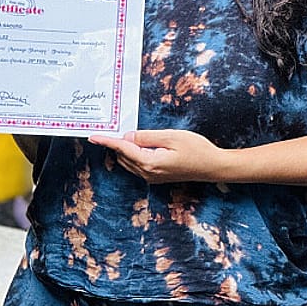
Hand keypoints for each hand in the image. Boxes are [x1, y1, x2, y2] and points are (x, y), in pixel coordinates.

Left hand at [88, 129, 224, 183]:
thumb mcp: (170, 137)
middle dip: (116, 143)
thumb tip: (127, 137)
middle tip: (111, 127)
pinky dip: (132, 154)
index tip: (93, 136)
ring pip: (129, 161)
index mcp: (149, 163)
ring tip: (122, 134)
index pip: (122, 149)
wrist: (213, 166)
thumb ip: (146, 137)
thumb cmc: (196, 149)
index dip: (107, 141)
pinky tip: (136, 145)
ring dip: (124, 149)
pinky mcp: (157, 177)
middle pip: (123, 156)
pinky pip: (137, 165)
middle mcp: (148, 173)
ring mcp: (152, 177)